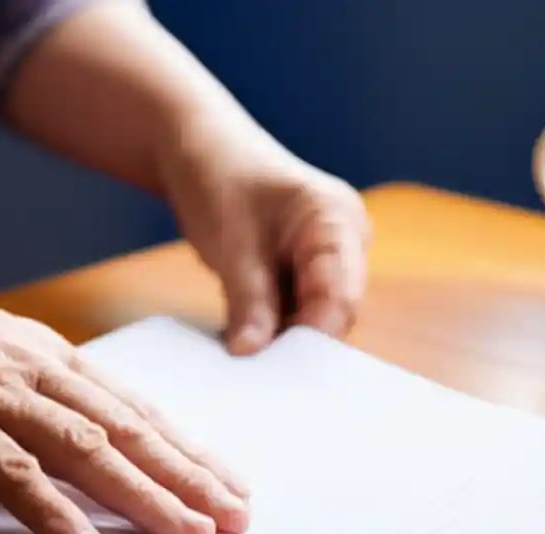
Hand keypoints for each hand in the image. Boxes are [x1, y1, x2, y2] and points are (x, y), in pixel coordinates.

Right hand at [0, 261, 249, 533]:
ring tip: (188, 532)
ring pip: (84, 448)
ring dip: (143, 494)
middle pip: (126, 428)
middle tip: (237, 515)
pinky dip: (51, 512)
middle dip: (189, 474)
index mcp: (46, 354)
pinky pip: (8, 473)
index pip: (134, 407)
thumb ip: (40, 393)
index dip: (188, 447)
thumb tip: (95, 434)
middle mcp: (30, 367)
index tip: (230, 481)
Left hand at [160, 121, 371, 354]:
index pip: (340, 298)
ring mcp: (328, 257)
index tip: (274, 371)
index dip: (311, 339)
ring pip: (314, 316)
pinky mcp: (305, 270)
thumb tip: (251, 352)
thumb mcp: (230, 244)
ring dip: (281, 338)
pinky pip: (296, 309)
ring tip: (245, 360)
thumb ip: (247, 300)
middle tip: (255, 374)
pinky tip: (244, 343)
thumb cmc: (217, 178)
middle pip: (334, 312)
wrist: (198, 148)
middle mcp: (346, 241)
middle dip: (296, 343)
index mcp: (338, 222)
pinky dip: (271, 327)